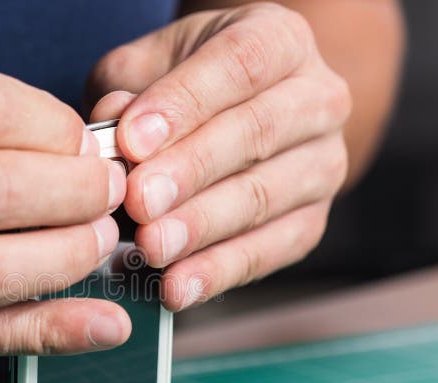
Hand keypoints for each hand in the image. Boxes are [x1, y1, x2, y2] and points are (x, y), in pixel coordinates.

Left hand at [87, 2, 350, 310]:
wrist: (242, 112)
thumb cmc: (184, 85)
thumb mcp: (151, 66)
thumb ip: (128, 88)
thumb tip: (114, 129)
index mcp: (279, 40)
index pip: (239, 65)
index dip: (184, 104)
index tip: (132, 141)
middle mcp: (317, 99)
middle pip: (256, 134)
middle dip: (191, 173)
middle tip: (138, 203)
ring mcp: (323, 163)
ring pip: (264, 197)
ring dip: (203, 228)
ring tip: (151, 249)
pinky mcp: (313, 220)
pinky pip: (270, 250)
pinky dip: (220, 272)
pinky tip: (177, 287)